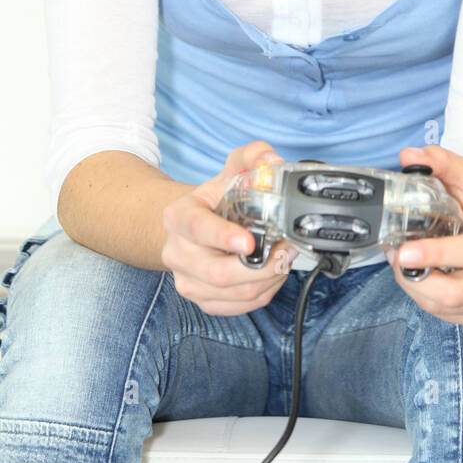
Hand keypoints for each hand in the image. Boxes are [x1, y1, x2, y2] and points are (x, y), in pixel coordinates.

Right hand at [162, 140, 296, 315]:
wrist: (196, 225)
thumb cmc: (216, 199)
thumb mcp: (232, 169)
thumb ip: (253, 156)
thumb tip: (273, 161)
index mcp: (178, 216)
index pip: (197, 228)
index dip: (223, 237)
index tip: (250, 242)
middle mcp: (176, 252)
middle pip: (218, 272)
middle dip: (261, 266)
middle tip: (286, 250)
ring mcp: (186, 280)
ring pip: (231, 294)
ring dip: (266, 280)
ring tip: (283, 260)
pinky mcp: (201, 299)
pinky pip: (236, 307)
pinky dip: (261, 294)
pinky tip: (272, 275)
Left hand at [385, 145, 462, 326]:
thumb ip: (439, 161)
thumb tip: (409, 156)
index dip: (437, 255)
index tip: (404, 252)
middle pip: (458, 291)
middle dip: (416, 279)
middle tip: (395, 258)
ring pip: (447, 308)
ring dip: (416, 289)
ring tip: (402, 266)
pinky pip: (448, 317)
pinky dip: (425, 300)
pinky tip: (419, 279)